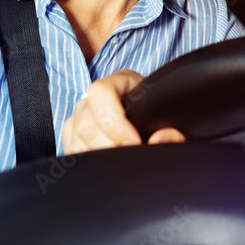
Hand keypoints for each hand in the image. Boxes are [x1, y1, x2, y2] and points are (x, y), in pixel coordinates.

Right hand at [61, 69, 184, 153]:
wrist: (154, 120)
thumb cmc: (163, 116)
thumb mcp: (172, 120)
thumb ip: (174, 131)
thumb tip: (160, 140)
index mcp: (121, 81)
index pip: (101, 92)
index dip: (114, 122)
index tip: (134, 142)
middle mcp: (96, 95)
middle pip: (85, 119)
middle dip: (107, 144)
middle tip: (128, 157)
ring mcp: (82, 112)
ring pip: (75, 134)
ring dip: (96, 152)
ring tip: (118, 162)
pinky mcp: (74, 131)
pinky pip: (70, 145)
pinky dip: (86, 158)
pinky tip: (104, 163)